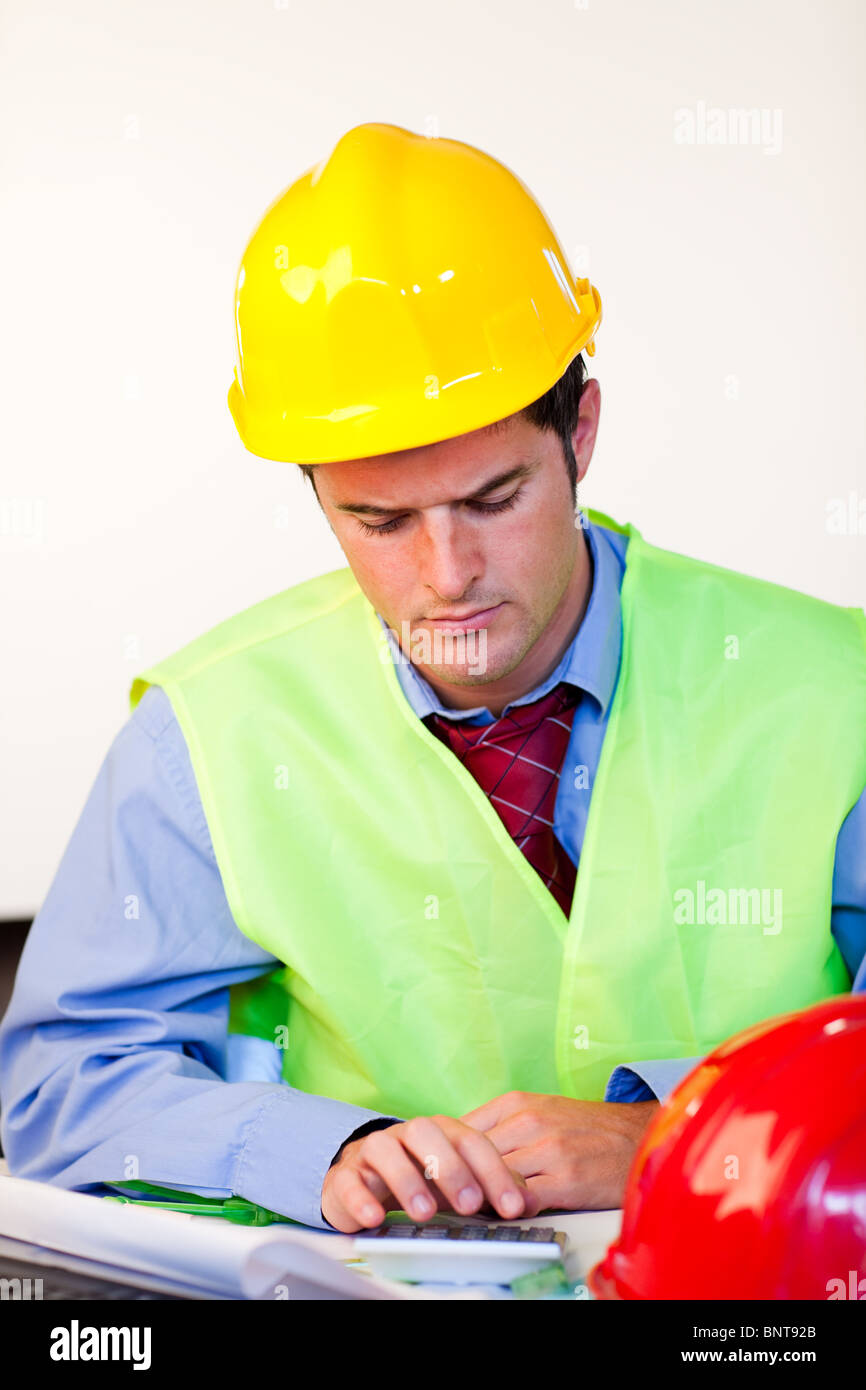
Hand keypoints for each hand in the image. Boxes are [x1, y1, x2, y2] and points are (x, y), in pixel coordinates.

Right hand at [320, 1113, 535, 1232]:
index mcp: (439, 1132)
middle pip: (427, 1133)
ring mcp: (372, 1152)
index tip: (512, 1206)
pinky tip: (375, 1218)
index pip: (470, 1140)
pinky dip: (361, 1198)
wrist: (359, 1179)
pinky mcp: (345, 1175)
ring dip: (406, 1180)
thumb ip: (486, 1183)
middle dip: (452, 1169)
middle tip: (471, 1205)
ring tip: (424, 1213)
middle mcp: (405, 1135)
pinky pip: (348, 1181)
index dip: (493, 1171)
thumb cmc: (416, 1178)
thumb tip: (523, 1197)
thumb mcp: (454, 1181)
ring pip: (385, 1149)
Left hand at [458, 1091, 659, 1212]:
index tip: (440, 1173)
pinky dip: (508, 1210)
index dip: (446, 1156)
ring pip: (493, 1178)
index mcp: (516, 1103)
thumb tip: (458, 1148)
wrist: (637, 1136)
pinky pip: (522, 1199)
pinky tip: (507, 1214)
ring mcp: (548, 1150)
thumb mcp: (538, 1109)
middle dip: (458, 1179)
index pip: (461, 1130)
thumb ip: (500, 1125)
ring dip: (480, 1197)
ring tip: (474, 1208)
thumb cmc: (584, 1128)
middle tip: (448, 1197)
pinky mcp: (566, 1179)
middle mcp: (528, 1121)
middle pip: (471, 1156)